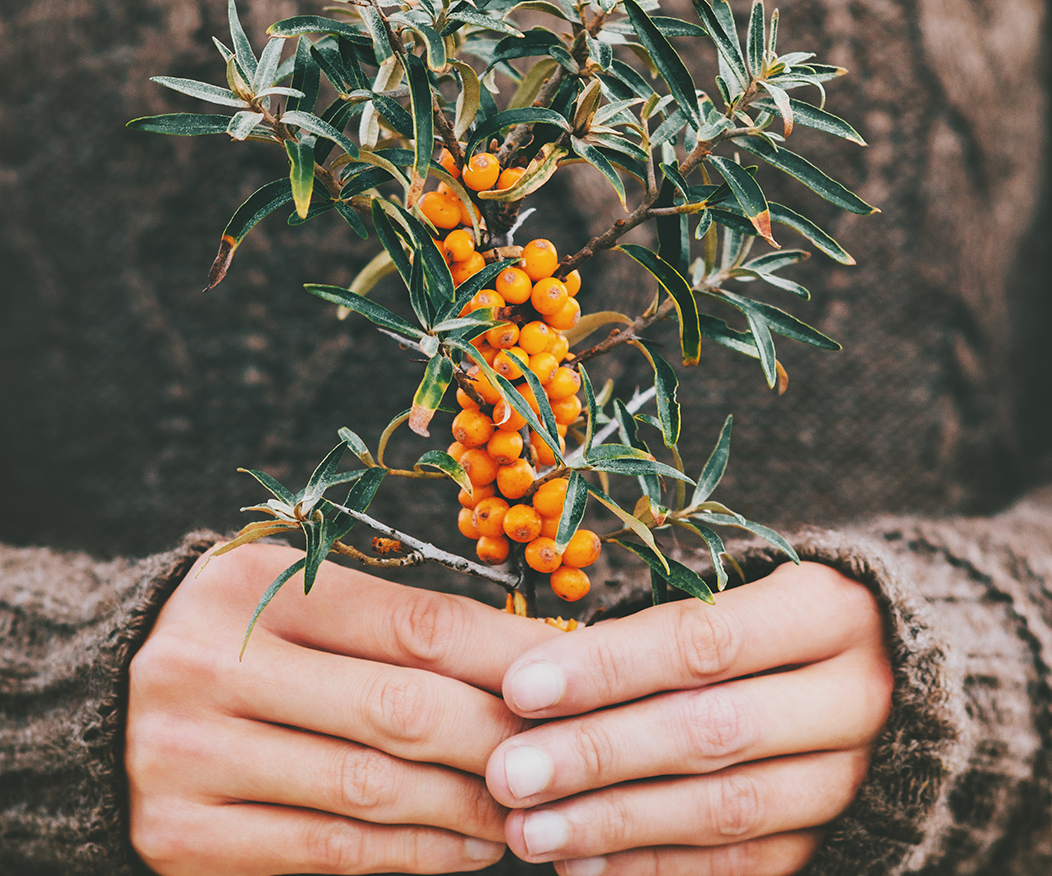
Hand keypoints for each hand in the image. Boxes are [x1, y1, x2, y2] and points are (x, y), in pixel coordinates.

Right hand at [127, 543, 557, 875]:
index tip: (569, 675)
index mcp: (255, 583)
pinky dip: (411, 853)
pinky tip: (466, 845)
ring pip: (369, 792)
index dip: (506, 654)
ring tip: (529, 804)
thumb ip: (393, 621)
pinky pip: (327, 851)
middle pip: (398, 710)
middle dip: (498, 737)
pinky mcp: (185, 839)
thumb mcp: (299, 595)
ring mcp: (191, 758)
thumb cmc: (237, 633)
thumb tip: (523, 656)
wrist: (102, 700)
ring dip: (467, 805)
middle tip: (562, 750)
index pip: (413, 622)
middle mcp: (212, 665)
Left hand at [486, 561, 892, 875]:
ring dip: (618, 823)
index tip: (521, 687)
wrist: (892, 669)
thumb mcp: (741, 591)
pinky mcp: (841, 833)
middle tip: (511, 771)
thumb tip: (540, 677)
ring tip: (530, 829)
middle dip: (602, 754)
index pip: (703, 641)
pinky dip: (659, 868)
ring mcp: (854, 775)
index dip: (608, 667)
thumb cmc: (778, 618)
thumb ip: (656, 628)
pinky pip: (746, 866)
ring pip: (729, 808)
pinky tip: (585, 863)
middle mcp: (853, 694)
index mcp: (826, 609)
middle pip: (715, 730)